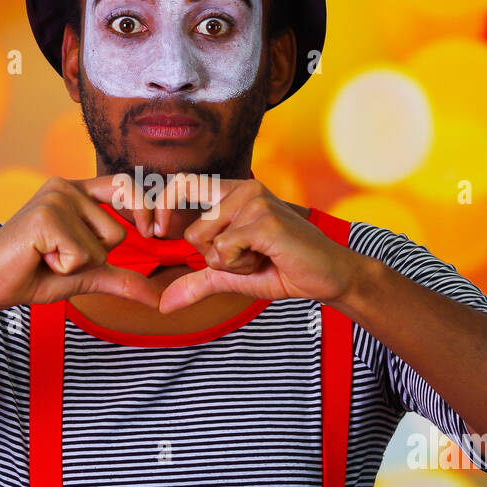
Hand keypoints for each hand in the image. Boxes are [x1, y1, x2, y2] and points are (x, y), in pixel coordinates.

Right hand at [0, 176, 160, 311]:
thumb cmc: (33, 274)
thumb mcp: (86, 274)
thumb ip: (121, 278)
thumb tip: (158, 300)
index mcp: (77, 192)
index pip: (127, 186)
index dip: (145, 210)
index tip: (153, 232)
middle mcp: (66, 187)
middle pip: (118, 232)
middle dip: (93, 258)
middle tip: (57, 256)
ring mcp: (55, 198)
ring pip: (100, 247)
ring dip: (76, 265)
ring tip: (45, 256)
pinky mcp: (46, 216)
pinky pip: (81, 256)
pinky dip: (62, 268)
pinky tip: (37, 258)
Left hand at [155, 178, 364, 312]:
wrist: (328, 276)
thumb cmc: (283, 268)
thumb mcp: (233, 274)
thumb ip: (197, 281)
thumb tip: (163, 304)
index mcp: (234, 192)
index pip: (182, 183)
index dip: (161, 206)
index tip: (157, 232)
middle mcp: (244, 188)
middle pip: (192, 230)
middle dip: (212, 258)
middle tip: (245, 258)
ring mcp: (255, 201)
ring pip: (206, 241)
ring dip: (229, 263)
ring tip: (260, 256)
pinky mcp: (264, 220)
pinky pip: (224, 250)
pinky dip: (241, 266)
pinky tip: (268, 259)